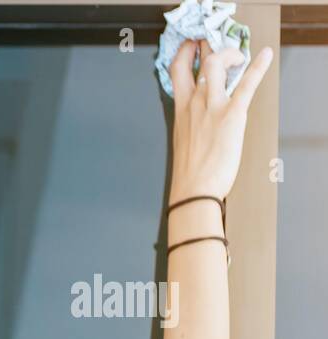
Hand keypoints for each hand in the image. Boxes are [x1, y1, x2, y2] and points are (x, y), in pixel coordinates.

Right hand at [169, 39, 272, 202]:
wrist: (193, 190)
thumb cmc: (189, 171)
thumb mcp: (184, 138)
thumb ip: (191, 119)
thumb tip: (201, 114)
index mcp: (181, 109)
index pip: (177, 69)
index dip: (186, 51)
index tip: (192, 44)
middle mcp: (193, 103)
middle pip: (199, 60)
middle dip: (209, 45)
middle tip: (217, 43)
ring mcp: (211, 107)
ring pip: (217, 64)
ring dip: (230, 53)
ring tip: (238, 56)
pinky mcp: (231, 115)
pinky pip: (245, 85)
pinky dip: (258, 67)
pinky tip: (265, 56)